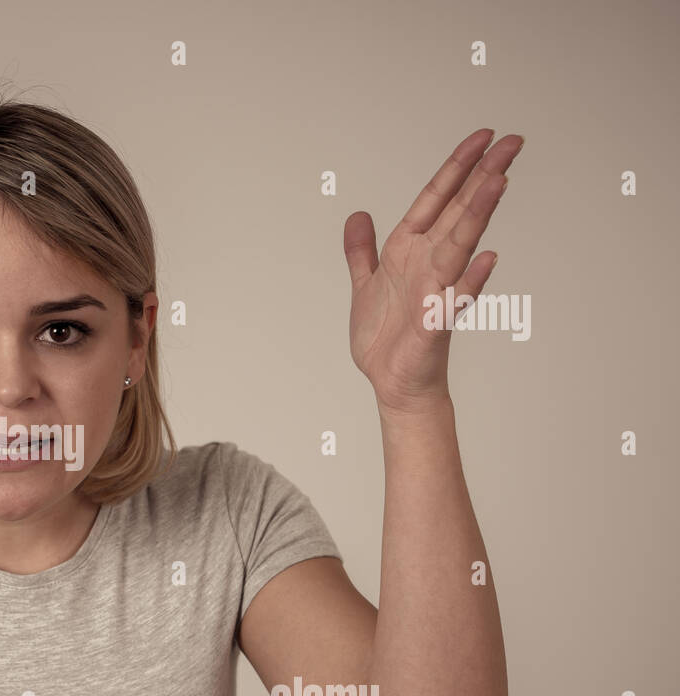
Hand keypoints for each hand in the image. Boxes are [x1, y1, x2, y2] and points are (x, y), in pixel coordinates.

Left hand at [342, 129, 522, 415]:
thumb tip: (357, 215)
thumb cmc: (385, 338)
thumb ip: (362, 250)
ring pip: (460, 245)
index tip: (484, 135)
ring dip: (478, 214)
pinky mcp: (435, 323)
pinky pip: (456, 298)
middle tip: (514, 142)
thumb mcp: (364, 284)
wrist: (389, 382)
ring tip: (498, 181)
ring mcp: (436, 291)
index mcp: (410, 250)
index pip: (438, 199)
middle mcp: (428, 264)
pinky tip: (488, 258)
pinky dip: (472, 279)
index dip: (457, 167)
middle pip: (459, 212)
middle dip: (483, 176)